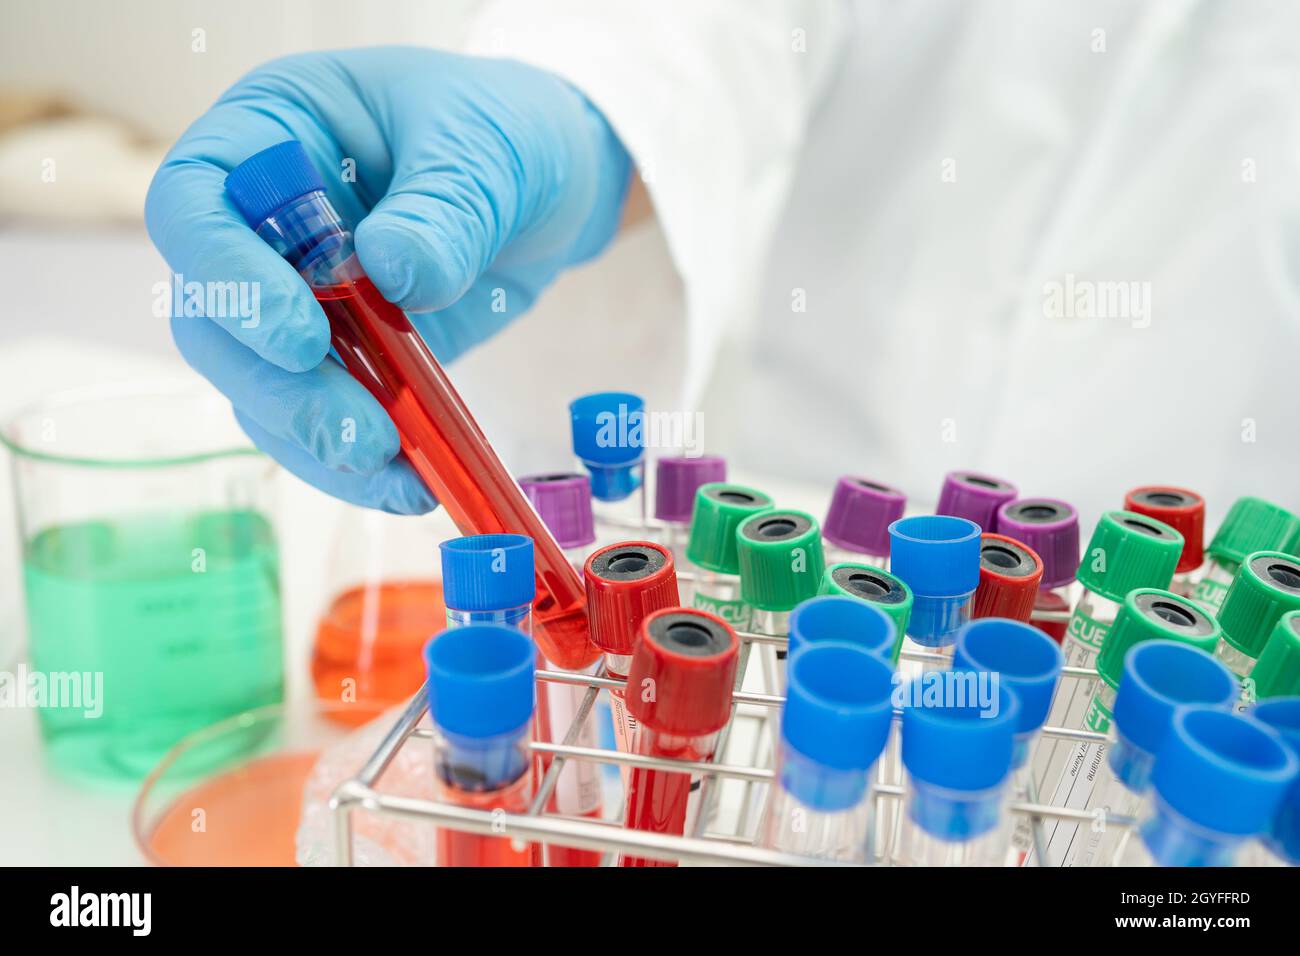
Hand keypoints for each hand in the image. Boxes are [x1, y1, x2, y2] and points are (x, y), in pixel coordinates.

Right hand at [146, 47, 630, 512]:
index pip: (194, 204)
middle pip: (214, 319)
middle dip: (280, 388)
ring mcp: (298, 295)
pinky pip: (322, 416)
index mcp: (272, 132)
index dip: (228, 277)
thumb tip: (390, 270)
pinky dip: (358, 462)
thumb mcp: (487, 151)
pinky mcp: (345, 357)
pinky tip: (410, 483)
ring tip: (396, 473)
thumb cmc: (508, 132)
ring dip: (316, 439)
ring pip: (259, 385)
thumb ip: (443, 209)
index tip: (302, 335)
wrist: (556, 186)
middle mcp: (263, 222)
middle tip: (358, 432)